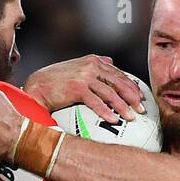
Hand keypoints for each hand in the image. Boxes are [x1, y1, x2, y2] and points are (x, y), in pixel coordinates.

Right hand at [23, 54, 145, 122]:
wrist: (37, 86)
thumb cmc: (56, 80)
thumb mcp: (76, 67)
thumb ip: (94, 64)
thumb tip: (111, 61)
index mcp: (93, 61)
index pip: (119, 73)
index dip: (132, 85)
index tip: (141, 97)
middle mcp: (91, 66)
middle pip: (119, 82)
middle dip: (133, 96)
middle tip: (142, 109)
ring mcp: (84, 76)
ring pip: (110, 93)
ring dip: (123, 106)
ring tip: (131, 117)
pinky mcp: (77, 88)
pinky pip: (96, 102)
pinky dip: (106, 112)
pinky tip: (114, 120)